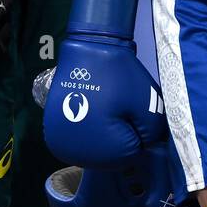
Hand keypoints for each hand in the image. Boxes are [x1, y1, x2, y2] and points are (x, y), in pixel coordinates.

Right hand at [43, 0, 166, 168]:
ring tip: (103, 108)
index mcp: (103, 150)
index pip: (132, 153)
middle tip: (117, 107)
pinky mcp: (53, 133)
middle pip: (111, 156)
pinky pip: (78, 142)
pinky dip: (86, 132)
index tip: (129, 108)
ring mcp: (60, 144)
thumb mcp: (148, 104)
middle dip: (120, 135)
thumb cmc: (120, 76)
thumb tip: (146, 146)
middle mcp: (76, 153)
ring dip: (102, 136)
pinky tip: (90, 112)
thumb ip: (153, 133)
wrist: (88, 49)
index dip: (137, 131)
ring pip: (94, 150)